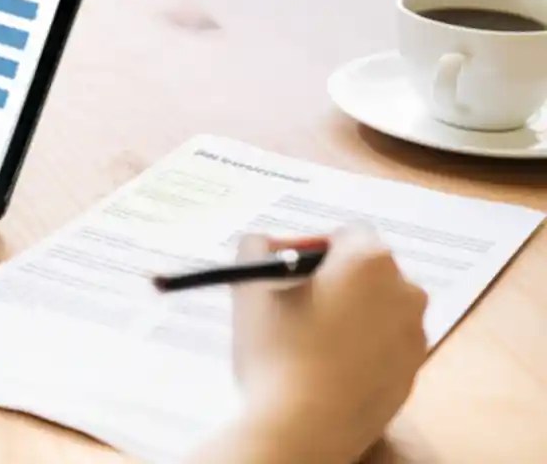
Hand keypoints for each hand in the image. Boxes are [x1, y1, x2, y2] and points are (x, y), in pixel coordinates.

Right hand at [220, 226, 427, 462]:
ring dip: (349, 314)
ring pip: (377, 309)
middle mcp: (405, 292)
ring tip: (308, 340)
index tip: (286, 270)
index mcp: (370, 262)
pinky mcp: (412, 374)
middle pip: (367, 271)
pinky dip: (361, 348)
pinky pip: (384, 346)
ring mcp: (414, 336)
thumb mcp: (249, 289)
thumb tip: (262, 243)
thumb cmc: (277, 351)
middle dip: (334, 279)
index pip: (345, 234)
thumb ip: (255, 248)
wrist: (304, 427)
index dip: (311, 248)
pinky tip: (325, 367)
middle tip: (295, 302)